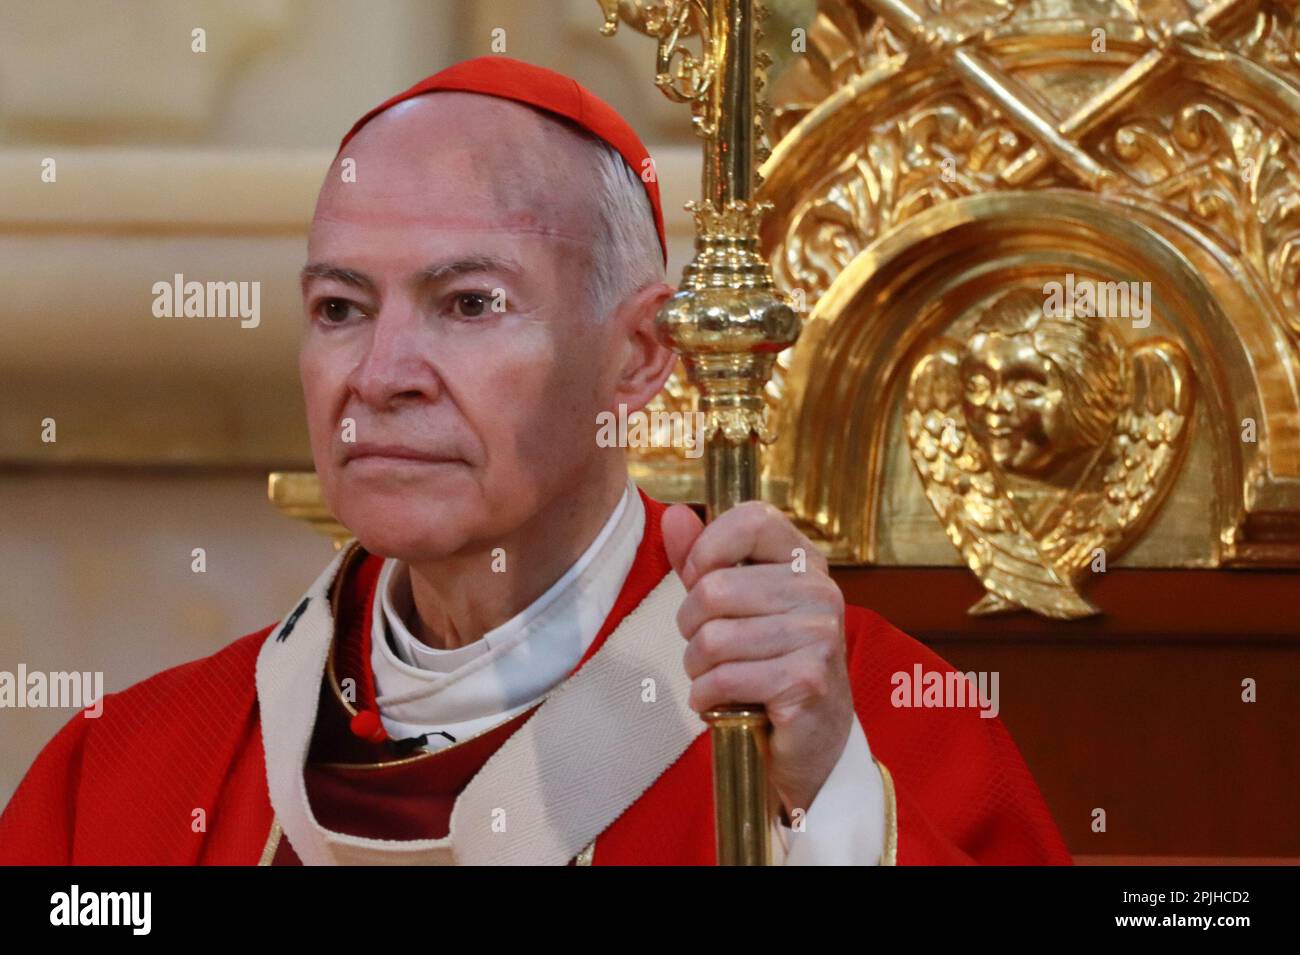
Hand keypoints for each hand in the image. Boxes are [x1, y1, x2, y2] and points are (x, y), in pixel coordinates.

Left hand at [662, 500, 854, 816]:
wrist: (813, 741)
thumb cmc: (767, 663)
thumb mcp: (733, 604)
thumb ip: (703, 559)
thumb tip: (676, 514)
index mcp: (805, 561)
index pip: (752, 519)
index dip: (707, 548)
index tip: (697, 580)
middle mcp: (820, 591)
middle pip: (714, 589)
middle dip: (690, 626)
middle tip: (706, 648)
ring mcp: (818, 635)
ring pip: (714, 638)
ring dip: (697, 667)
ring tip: (714, 676)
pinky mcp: (807, 680)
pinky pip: (725, 678)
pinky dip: (707, 695)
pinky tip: (720, 701)